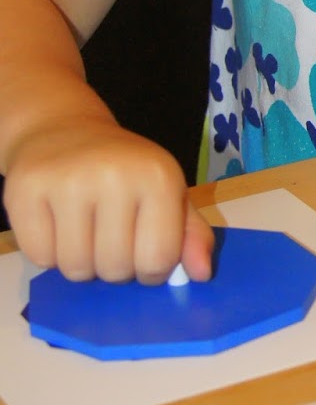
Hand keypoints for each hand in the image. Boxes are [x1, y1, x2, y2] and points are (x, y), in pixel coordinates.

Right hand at [4, 116, 213, 282]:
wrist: (65, 131)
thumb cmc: (124, 172)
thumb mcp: (167, 194)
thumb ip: (190, 235)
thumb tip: (201, 273)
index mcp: (158, 176)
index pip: (159, 260)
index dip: (152, 270)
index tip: (143, 250)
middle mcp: (114, 174)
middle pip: (116, 270)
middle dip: (115, 267)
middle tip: (110, 235)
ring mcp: (67, 180)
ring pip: (76, 269)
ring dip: (81, 263)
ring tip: (85, 230)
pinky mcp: (25, 189)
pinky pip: (40, 258)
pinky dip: (48, 253)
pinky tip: (57, 223)